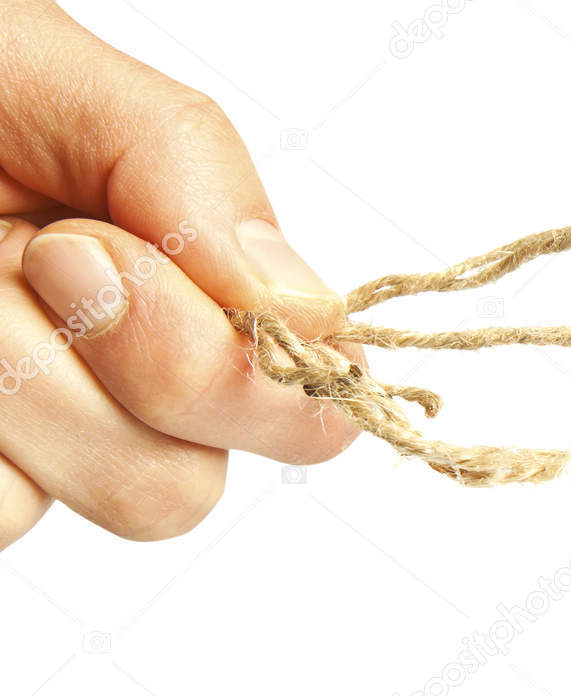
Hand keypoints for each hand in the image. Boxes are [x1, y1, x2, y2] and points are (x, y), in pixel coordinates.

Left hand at [0, 1, 358, 547]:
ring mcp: (35, 438)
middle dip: (126, 369)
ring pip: (106, 502)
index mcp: (186, 283)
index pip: (304, 399)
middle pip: (193, 481)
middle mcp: (124, 378)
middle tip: (32, 254)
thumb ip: (196, 175)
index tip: (112, 254)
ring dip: (19, 388)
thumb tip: (299, 311)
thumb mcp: (60, 80)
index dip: (248, 371)